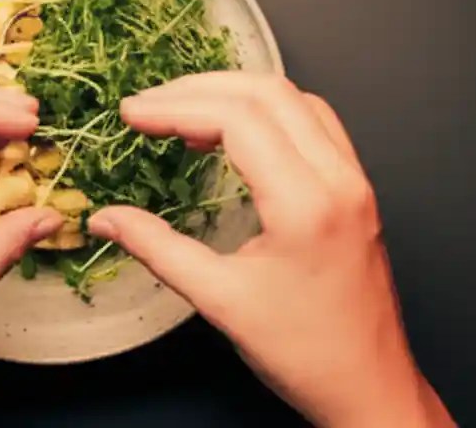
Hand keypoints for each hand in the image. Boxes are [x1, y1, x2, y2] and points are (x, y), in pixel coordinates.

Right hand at [88, 73, 452, 427]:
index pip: (238, 120)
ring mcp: (354, 181)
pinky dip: (268, 112)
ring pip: (295, 100)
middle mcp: (338, 180)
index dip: (177, 107)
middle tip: (149, 106)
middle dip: (200, 88)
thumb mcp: (219, 301)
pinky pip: (315, 123)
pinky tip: (234, 132)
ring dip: (236, 93)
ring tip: (182, 113)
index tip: (133, 115)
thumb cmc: (304, 353)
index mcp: (306, 205)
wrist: (369, 387)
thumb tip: (106, 219)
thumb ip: (158, 249)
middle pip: (267, 93)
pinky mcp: (357, 189)